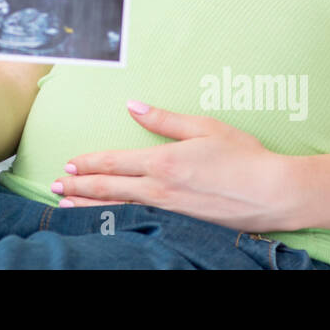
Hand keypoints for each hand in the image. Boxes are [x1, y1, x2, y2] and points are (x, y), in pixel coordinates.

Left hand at [50, 101, 295, 233]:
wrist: (273, 193)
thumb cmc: (243, 156)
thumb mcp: (203, 127)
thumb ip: (164, 119)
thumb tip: (132, 106)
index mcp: (163, 161)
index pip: (114, 162)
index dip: (88, 164)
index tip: (69, 164)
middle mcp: (160, 189)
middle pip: (109, 187)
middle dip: (79, 187)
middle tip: (56, 187)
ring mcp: (170, 210)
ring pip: (120, 208)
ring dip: (91, 206)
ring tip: (67, 207)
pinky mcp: (181, 223)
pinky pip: (140, 220)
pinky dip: (117, 220)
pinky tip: (108, 220)